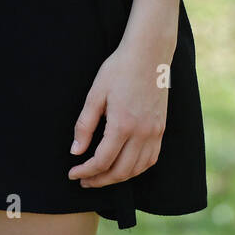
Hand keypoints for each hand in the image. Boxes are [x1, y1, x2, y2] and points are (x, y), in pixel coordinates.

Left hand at [67, 33, 174, 187]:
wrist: (149, 54)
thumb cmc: (119, 69)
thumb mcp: (96, 94)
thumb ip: (84, 125)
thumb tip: (76, 152)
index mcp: (123, 125)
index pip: (102, 161)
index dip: (86, 171)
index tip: (73, 174)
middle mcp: (142, 133)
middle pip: (120, 171)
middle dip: (99, 180)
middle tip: (84, 180)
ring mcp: (155, 132)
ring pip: (137, 169)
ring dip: (118, 178)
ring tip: (101, 176)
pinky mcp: (161, 128)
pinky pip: (150, 159)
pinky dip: (136, 169)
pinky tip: (124, 167)